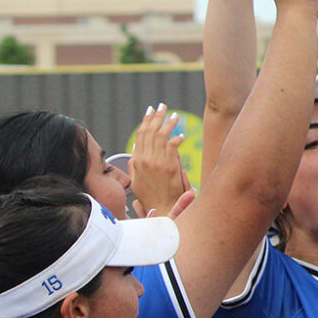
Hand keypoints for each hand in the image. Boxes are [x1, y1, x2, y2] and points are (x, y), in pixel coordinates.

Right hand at [127, 104, 190, 218]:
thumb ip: (135, 165)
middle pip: (150, 132)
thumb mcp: (137, 181)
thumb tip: (136, 149)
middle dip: (157, 117)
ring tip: (175, 116)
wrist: (161, 211)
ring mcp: (157, 164)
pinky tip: (182, 136)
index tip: (150, 111)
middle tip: (163, 106)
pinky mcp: (169, 168)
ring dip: (168, 124)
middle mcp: (145, 160)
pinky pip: (172, 147)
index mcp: (137, 161)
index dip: (146, 121)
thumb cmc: (150, 198)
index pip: (140, 135)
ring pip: (161, 136)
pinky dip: (177, 139)